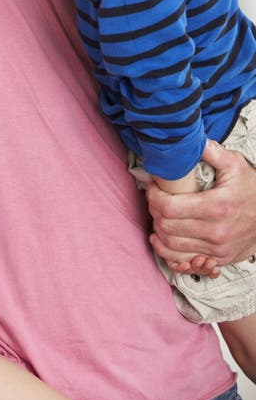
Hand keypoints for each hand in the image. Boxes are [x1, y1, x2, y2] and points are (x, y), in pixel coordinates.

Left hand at [148, 139, 255, 270]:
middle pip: (166, 226)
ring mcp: (216, 248)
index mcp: (216, 207)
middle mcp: (215, 231)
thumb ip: (212, 152)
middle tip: (154, 198)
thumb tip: (193, 140)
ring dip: (158, 228)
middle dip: (154, 210)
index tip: (154, 187)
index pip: (169, 208)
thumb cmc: (252, 190)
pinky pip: (183, 259)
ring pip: (171, 245)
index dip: (154, 197)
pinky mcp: (217, 258)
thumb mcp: (235, 165)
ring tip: (158, 213)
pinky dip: (167, 249)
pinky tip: (161, 236)